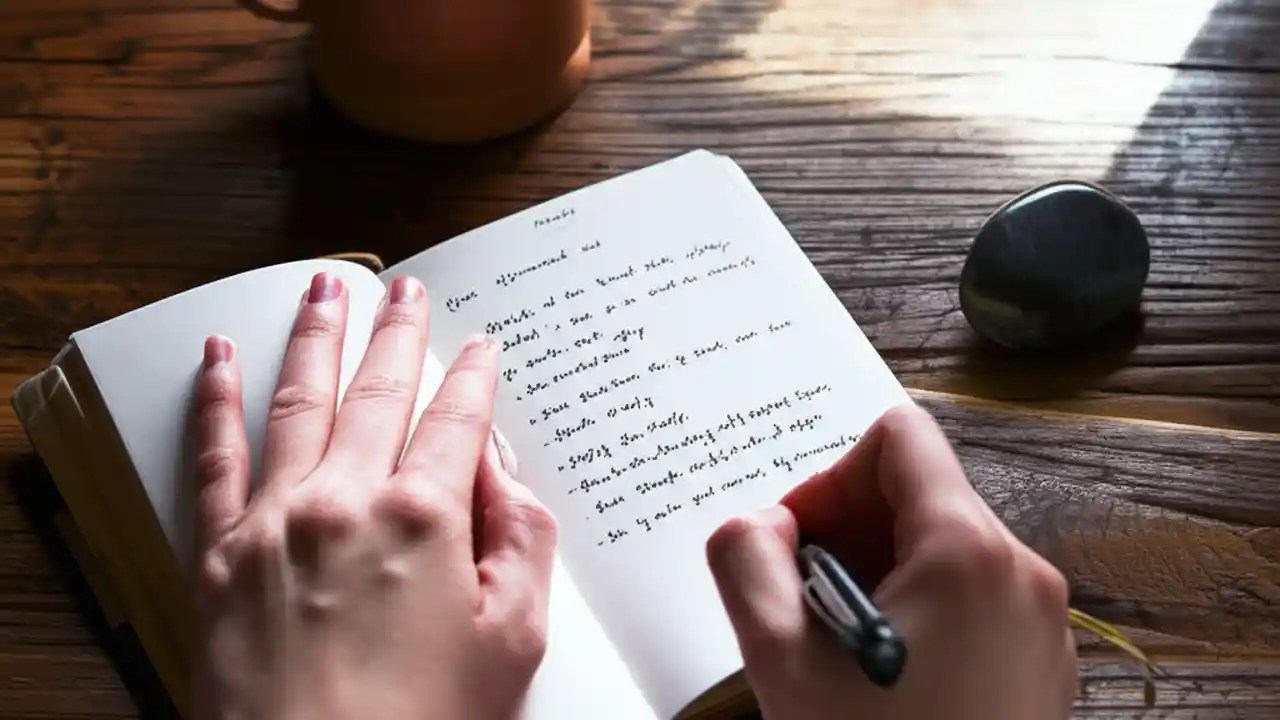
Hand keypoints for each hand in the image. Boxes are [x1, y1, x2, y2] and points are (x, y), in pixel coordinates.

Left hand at [192, 272, 556, 719]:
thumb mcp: (513, 641)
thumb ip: (519, 538)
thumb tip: (497, 467)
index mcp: (424, 518)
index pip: (456, 420)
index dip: (473, 376)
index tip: (479, 344)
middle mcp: (345, 499)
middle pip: (379, 391)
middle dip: (398, 333)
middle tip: (408, 289)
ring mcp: (274, 520)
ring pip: (300, 400)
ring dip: (317, 337)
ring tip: (327, 286)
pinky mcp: (217, 553)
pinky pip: (214, 455)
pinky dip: (216, 399)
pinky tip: (219, 357)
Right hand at [706, 403, 1075, 719]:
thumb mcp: (780, 660)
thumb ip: (744, 560)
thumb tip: (759, 526)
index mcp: (968, 553)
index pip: (898, 439)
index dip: (830, 476)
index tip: (799, 544)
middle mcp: (1022, 573)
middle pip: (919, 493)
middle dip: (846, 532)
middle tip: (802, 603)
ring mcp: (1042, 622)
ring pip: (942, 548)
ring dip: (876, 575)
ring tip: (842, 650)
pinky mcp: (1042, 663)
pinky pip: (971, 597)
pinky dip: (918, 611)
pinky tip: (884, 676)